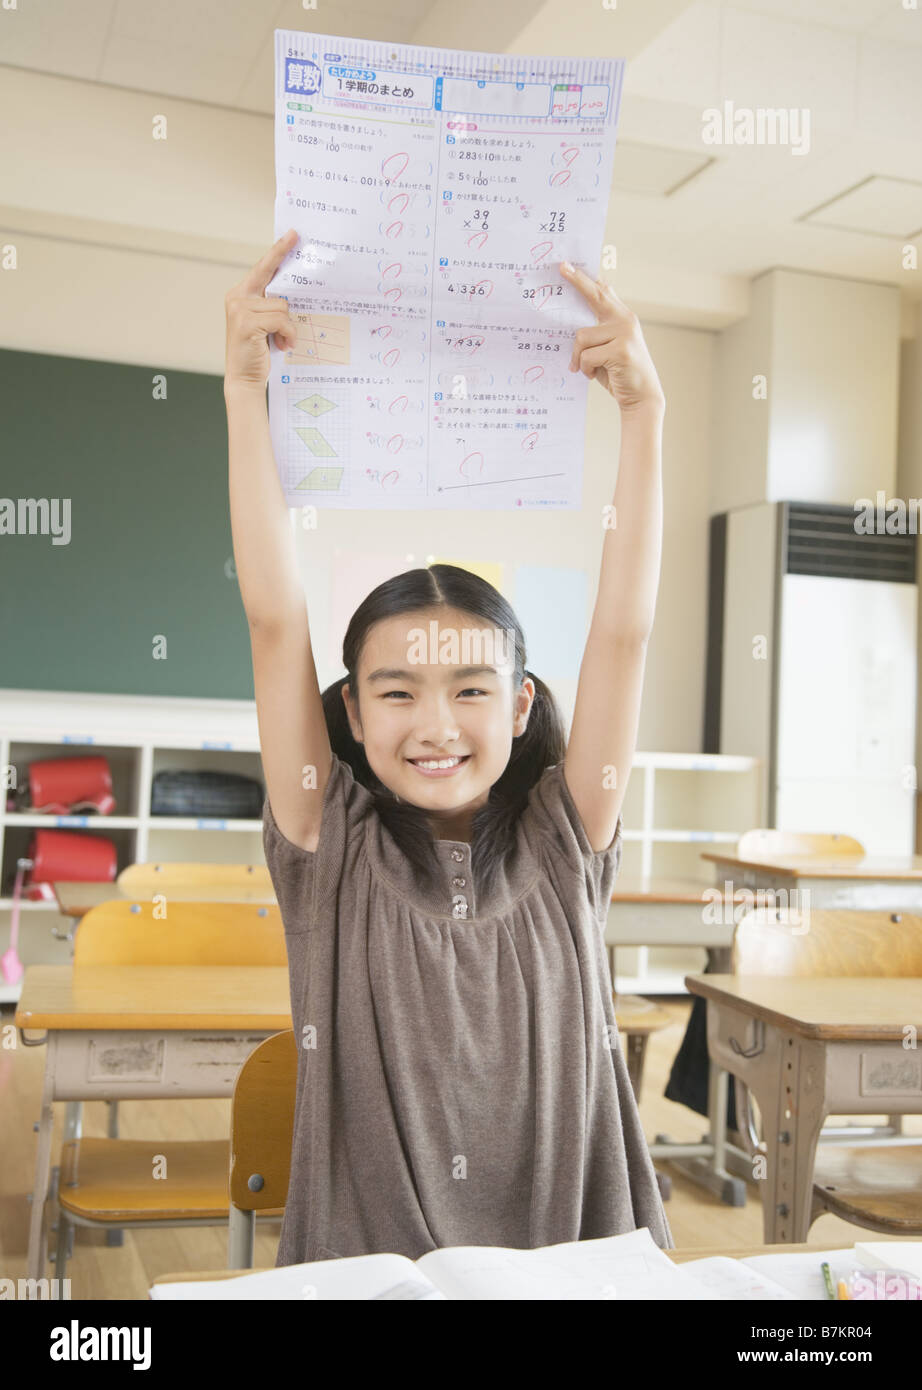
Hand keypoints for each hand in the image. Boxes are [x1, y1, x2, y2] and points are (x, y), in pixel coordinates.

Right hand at [224, 230, 299, 389]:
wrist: (245, 379)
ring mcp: (239, 308)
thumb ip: (272, 306)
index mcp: (241, 294)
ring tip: (281, 341)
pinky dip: (286, 333)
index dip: (278, 251)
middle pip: (275, 284)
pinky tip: (282, 345)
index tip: (293, 234)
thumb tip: (295, 295)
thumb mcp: (266, 324)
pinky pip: (281, 319)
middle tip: (297, 258)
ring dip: (287, 327)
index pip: (263, 267)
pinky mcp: (246, 322)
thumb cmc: (259, 352)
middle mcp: (237, 297)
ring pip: (282, 306)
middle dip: (288, 294)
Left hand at [560, 262, 664, 415]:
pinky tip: (593, 376)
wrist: (642, 397)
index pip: (602, 292)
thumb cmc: (620, 374)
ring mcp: (625, 334)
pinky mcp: (621, 350)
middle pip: (595, 296)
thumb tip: (579, 317)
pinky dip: (585, 369)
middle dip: (577, 281)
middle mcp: (625, 320)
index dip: (585, 279)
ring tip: (588, 369)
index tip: (567, 266)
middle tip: (561, 267)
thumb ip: (600, 330)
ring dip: (579, 357)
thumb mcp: (610, 348)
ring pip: (581, 337)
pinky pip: (586, 356)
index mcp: (622, 318)